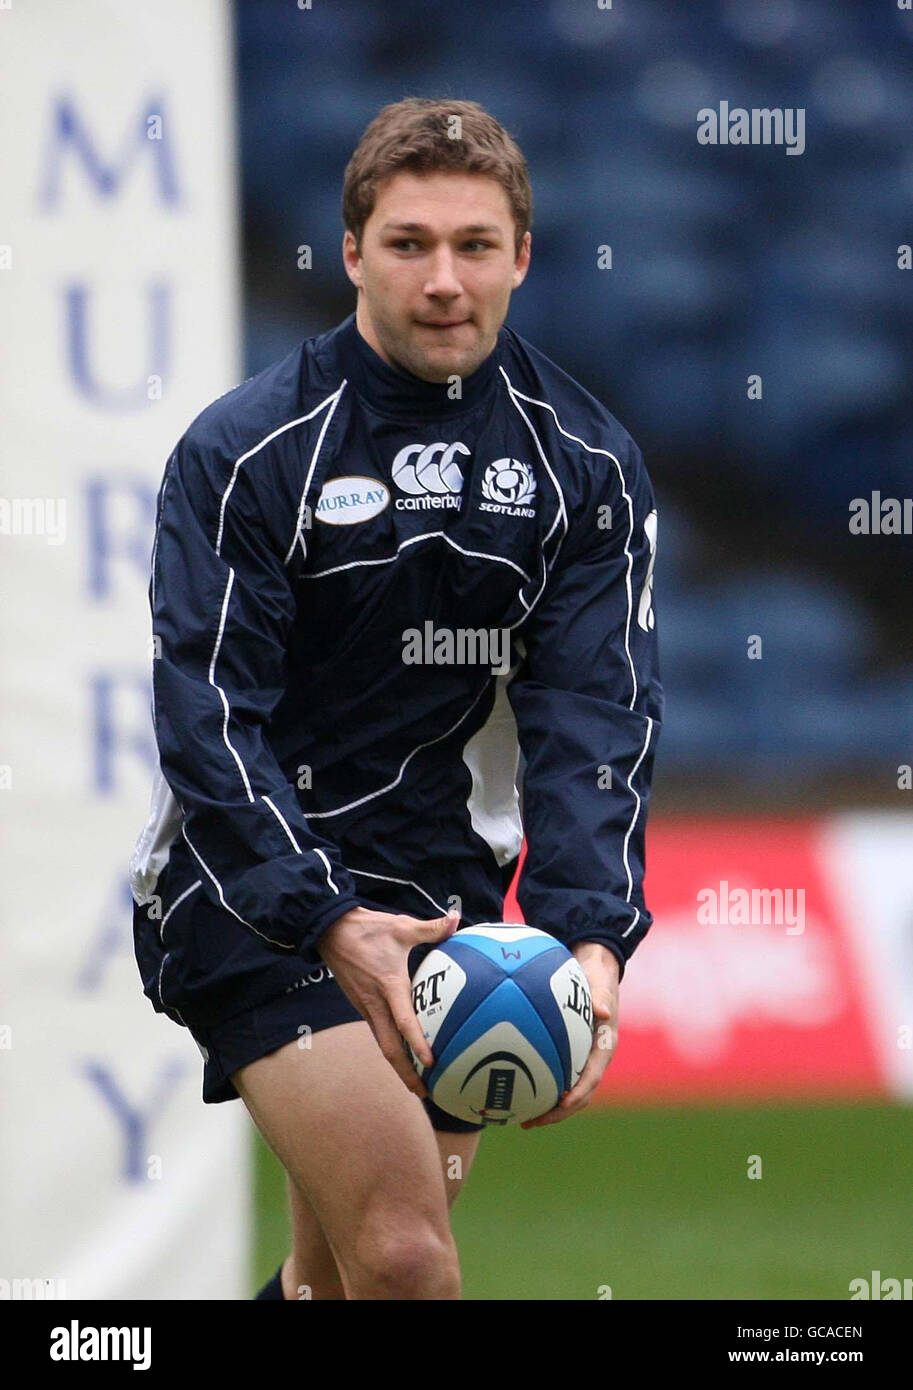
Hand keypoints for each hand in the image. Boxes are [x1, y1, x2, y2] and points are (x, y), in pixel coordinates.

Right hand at [317, 905, 459, 1098]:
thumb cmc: (367, 928)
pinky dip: (391, 1048)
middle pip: (389, 1049)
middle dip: (406, 1073)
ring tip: (417, 1084)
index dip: (418, 1044)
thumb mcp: (401, 926)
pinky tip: (403, 1054)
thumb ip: (431, 927)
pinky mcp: (361, 1005)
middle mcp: (375, 1004)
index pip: (404, 1022)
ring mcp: (365, 1007)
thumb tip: (455, 918)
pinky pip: (377, 1032)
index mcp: (388, 986)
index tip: (432, 1062)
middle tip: (425, 1093)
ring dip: (398, 1065)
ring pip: (382, 1044)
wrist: (329, 930)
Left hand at [520, 941, 619, 1129]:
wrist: (595, 969)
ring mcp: (580, 1058)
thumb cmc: (597, 976)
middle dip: (556, 1112)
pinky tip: (511, 1087)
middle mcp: (592, 1058)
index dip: (577, 1095)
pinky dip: (536, 1085)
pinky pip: (552, 1074)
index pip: (592, 1078)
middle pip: (577, 1095)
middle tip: (530, 1121)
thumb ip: (601, 996)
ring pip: (564, 1090)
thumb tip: (603, 1010)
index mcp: (604, 1047)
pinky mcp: (567, 1053)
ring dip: (545, 1107)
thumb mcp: (602, 983)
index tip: (560, 1104)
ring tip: (519, 1118)